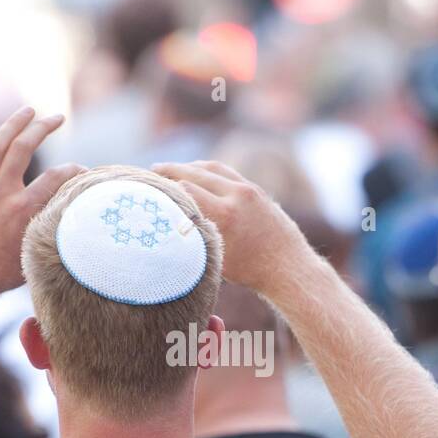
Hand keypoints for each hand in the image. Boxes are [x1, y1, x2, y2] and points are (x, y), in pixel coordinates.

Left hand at [0, 108, 82, 312]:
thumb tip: (75, 219)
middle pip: (23, 148)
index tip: (85, 171)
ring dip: (11, 124)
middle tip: (57, 117)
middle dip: (42, 127)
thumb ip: (53, 229)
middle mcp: (2, 194)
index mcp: (24, 209)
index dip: (75, 170)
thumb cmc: (4, 276)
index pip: (56, 177)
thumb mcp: (37, 252)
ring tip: (27, 110)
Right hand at [152, 160, 314, 294]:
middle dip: (170, 170)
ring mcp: (248, 189)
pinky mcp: (255, 189)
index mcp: (225, 215)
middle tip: (150, 172)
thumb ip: (193, 238)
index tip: (149, 190)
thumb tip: (166, 228)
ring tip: (167, 169)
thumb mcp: (215, 258)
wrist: (289, 266)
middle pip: (194, 172)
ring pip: (211, 167)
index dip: (164, 187)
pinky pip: (225, 172)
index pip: (185, 187)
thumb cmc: (250, 271)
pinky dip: (206, 169)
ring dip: (188, 166)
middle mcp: (237, 195)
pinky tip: (194, 172)